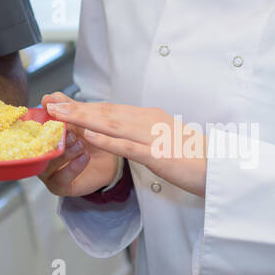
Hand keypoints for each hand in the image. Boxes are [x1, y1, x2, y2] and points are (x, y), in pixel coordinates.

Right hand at [38, 92, 121, 196]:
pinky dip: (73, 167)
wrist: (110, 157)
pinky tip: (84, 157)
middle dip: (54, 139)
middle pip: (38, 149)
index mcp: (40, 138)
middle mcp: (40, 156)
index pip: (30, 132)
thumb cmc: (89, 137)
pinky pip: (60, 179)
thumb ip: (64, 106)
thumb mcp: (78, 118)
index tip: (51, 115)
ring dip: (65, 153)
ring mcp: (47, 172)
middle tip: (71, 132)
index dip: (39, 124)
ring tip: (81, 144)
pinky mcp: (58, 186)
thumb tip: (47, 99)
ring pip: (48, 165)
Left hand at [43, 98, 207, 197]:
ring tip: (60, 115)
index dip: (84, 106)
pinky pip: (129, 146)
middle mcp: (149, 121)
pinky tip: (89, 135)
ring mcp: (154, 136)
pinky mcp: (159, 154)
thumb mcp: (163, 140)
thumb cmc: (194, 159)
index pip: (110, 110)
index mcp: (150, 117)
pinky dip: (107, 140)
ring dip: (83, 118)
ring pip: (112, 124)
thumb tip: (119, 133)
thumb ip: (141, 134)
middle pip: (106, 112)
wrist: (224, 169)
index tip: (61, 104)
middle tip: (50, 104)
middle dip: (76, 108)